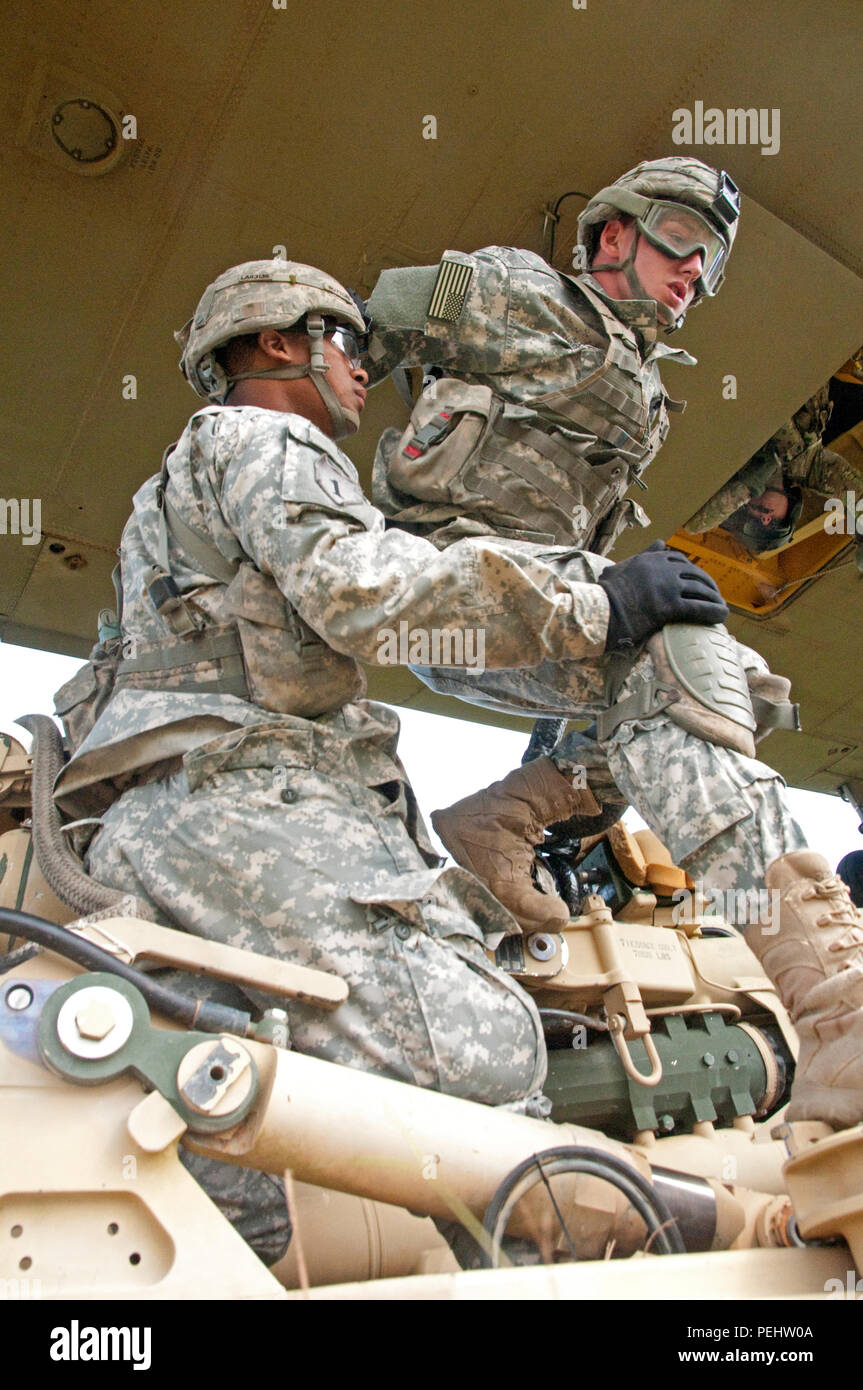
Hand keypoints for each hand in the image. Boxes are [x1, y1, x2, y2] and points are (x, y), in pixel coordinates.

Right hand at [598, 541, 728, 652]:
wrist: (601, 611)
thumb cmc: (605, 593)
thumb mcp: (621, 567)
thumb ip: (643, 554)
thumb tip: (660, 541)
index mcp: (650, 558)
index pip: (678, 559)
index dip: (691, 570)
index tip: (696, 579)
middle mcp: (662, 568)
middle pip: (694, 573)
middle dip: (708, 584)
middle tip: (714, 594)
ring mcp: (667, 586)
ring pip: (699, 590)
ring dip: (714, 598)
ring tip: (721, 607)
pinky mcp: (670, 605)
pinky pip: (698, 608)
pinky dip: (713, 611)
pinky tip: (721, 616)